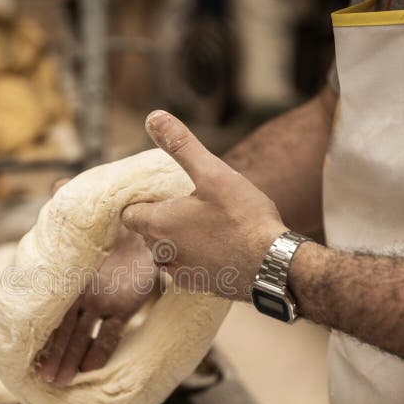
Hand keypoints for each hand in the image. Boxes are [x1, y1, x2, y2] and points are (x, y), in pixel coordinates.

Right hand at [35, 182, 157, 385]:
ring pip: (83, 336)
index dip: (39, 326)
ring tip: (62, 381)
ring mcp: (103, 302)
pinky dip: (102, 349)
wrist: (151, 224)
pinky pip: (112, 333)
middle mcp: (82, 293)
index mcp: (70, 276)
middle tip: (43, 378)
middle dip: (53, 353)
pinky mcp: (125, 307)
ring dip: (72, 358)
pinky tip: (91, 369)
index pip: (50, 306)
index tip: (25, 348)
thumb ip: (74, 204)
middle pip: (63, 329)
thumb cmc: (116, 217)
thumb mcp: (95, 211)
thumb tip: (59, 186)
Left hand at [122, 110, 287, 299]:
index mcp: (158, 224)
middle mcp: (161, 253)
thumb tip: (154, 117)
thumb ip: (181, 146)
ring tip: (207, 224)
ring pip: (166, 251)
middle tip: (191, 203)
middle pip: (148, 232)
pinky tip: (218, 245)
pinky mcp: (198, 285)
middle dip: (162, 218)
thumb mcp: (213, 174)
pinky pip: (185, 268)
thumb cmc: (244, 219)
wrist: (274, 266)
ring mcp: (179, 273)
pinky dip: (195, 256)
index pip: (129, 214)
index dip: (142, 201)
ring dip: (178, 239)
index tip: (162, 193)